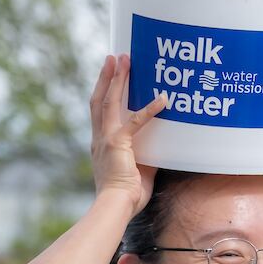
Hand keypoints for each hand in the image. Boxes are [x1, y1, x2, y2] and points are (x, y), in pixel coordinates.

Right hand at [90, 54, 166, 214]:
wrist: (115, 206)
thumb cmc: (127, 196)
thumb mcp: (139, 171)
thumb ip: (148, 156)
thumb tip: (163, 149)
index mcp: (100, 144)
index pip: (100, 112)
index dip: (103, 92)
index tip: (109, 77)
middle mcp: (99, 138)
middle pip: (99, 99)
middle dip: (106, 77)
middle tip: (113, 57)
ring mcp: (106, 139)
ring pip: (109, 101)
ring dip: (117, 79)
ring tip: (124, 59)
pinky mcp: (117, 144)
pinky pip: (135, 121)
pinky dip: (149, 109)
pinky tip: (162, 99)